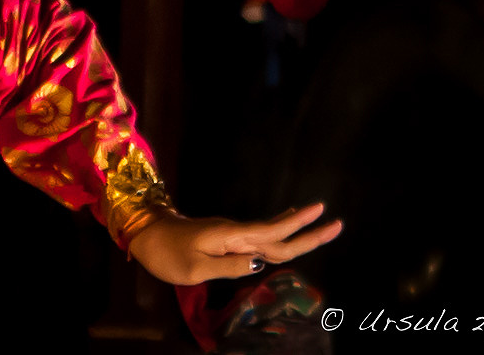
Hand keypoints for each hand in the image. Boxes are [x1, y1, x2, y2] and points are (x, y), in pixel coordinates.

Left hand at [127, 203, 341, 284]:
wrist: (146, 235)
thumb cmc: (167, 254)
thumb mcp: (194, 267)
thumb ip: (228, 266)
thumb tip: (260, 264)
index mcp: (230, 237)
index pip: (273, 234)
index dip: (300, 228)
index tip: (324, 215)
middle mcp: (235, 232)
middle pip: (278, 234)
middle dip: (307, 229)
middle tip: (337, 221)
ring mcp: (231, 234)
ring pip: (269, 235)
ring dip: (295, 229)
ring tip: (319, 222)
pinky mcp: (225, 238)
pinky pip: (257, 238)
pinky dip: (277, 233)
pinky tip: (284, 228)